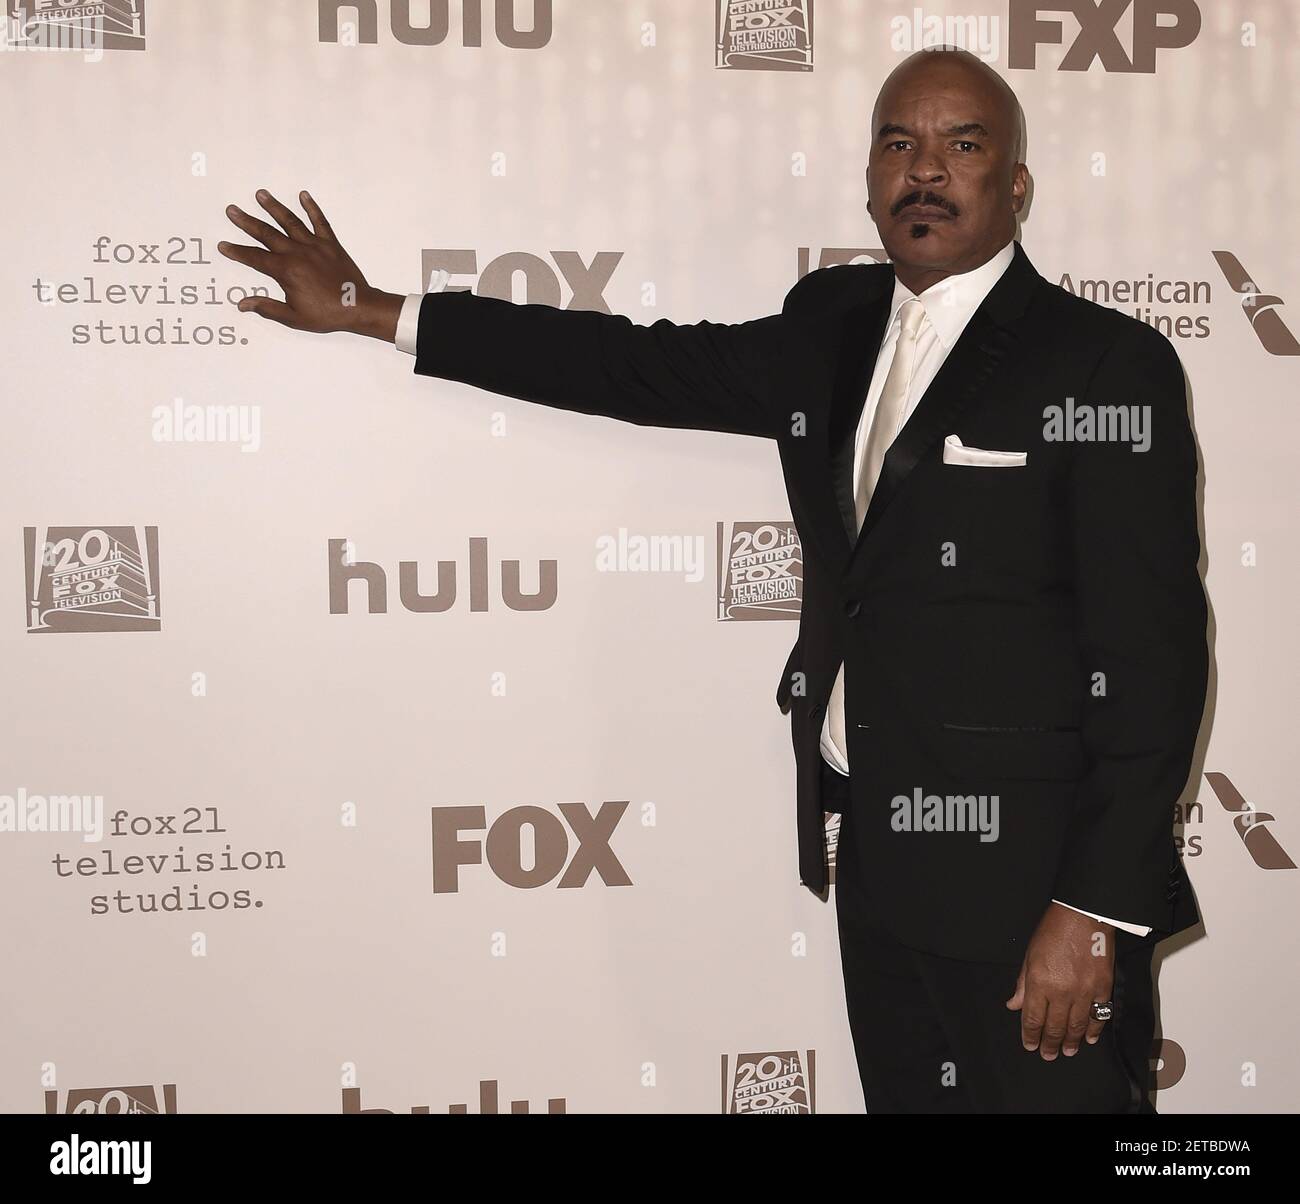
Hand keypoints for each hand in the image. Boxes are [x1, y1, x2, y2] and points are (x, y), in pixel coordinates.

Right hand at [217, 189, 401, 339]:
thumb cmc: (327, 314)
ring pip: (290, 222)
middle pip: (267, 234)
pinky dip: (312, 208)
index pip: (255, 259)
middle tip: (232, 210)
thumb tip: (243, 304)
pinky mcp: (331, 244)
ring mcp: (315, 246)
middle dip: (247, 222)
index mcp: (286, 271)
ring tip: (260, 194)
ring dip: (274, 207)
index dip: (238, 252)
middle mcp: (298, 253)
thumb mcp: (294, 317)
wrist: (358, 306)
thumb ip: (268, 308)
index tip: (223, 245)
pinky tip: (303, 195)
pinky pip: (320, 222)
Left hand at [1005, 901, 1114, 1060]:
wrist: (1084, 916)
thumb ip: (1023, 984)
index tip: (1030, 1045)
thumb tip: (1014, 1005)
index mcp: (1039, 982)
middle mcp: (1062, 991)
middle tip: (1048, 1055)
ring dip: (1072, 1041)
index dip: (1031, 1035)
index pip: (1033, 1018)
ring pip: (1077, 1026)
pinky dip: (1094, 1030)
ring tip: (1067, 1051)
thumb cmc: (1052, 931)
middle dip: (1050, 1043)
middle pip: (1055, 1026)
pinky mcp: (1103, 989)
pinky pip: (1098, 1016)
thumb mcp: (1029, 955)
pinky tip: (1090, 1038)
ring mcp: (1084, 992)